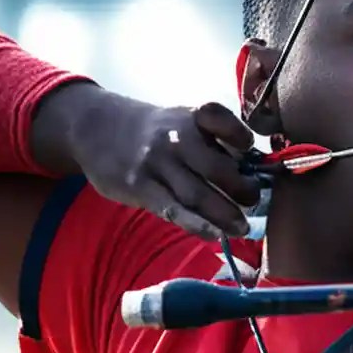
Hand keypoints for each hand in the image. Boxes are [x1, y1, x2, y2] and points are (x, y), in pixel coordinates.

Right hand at [40, 85, 262, 238]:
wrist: (98, 128)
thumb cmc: (157, 130)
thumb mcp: (184, 119)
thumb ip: (214, 139)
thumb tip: (252, 169)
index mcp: (192, 116)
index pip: (221, 118)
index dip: (240, 135)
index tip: (249, 149)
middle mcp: (176, 138)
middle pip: (216, 168)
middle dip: (242, 189)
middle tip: (254, 201)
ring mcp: (156, 164)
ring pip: (197, 194)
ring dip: (225, 214)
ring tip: (243, 228)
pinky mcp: (140, 187)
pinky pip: (173, 210)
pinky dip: (197, 225)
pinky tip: (215, 235)